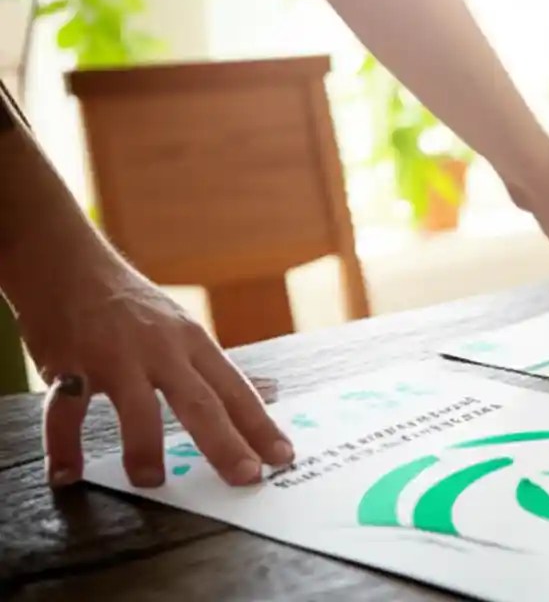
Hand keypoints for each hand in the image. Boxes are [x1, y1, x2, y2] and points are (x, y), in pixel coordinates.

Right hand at [17, 262, 293, 487]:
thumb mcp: (180, 329)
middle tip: (247, 477)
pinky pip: (65, 411)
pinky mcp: (68, 362)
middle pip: (200, 401)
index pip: (236, 390)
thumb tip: (267, 394)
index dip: (261, 426)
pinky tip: (67, 475)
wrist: (69, 266)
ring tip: (150, 481)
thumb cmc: (132, 308)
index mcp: (192, 343)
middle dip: (226, 443)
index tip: (283, 458)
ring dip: (145, 448)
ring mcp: (115, 356)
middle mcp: (160, 349)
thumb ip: (211, 369)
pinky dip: (64, 446)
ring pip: (137, 406)